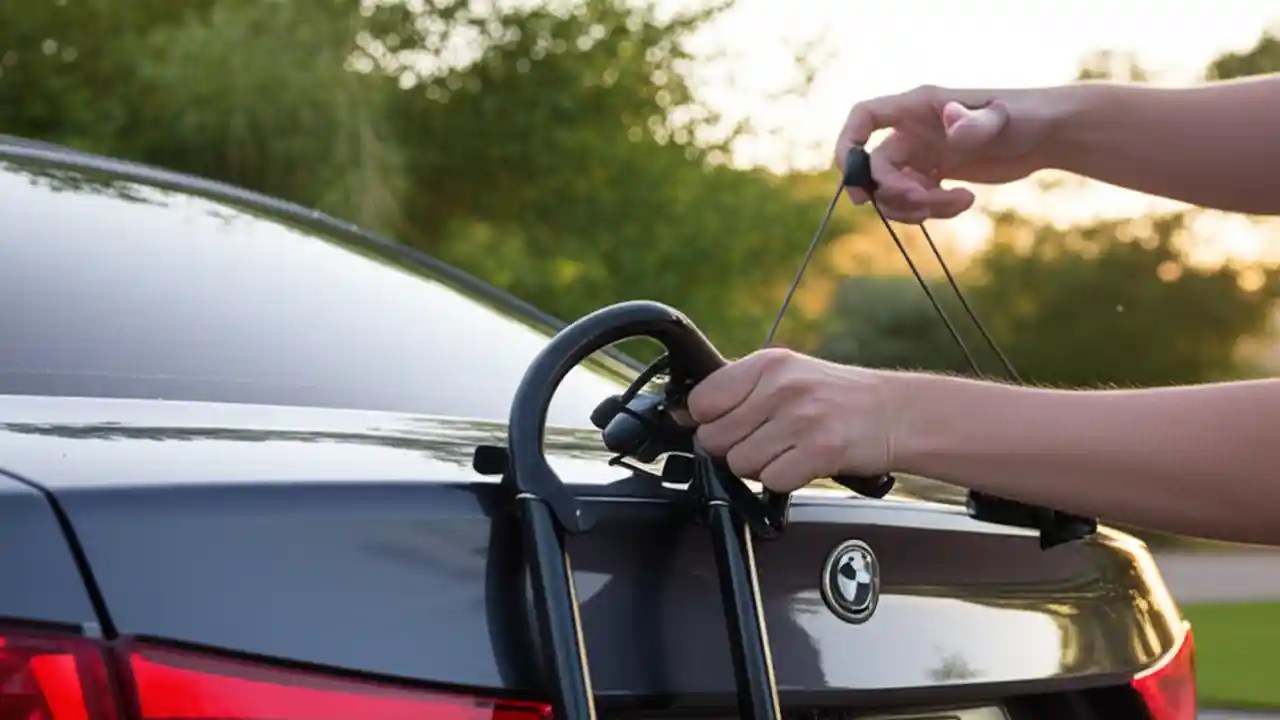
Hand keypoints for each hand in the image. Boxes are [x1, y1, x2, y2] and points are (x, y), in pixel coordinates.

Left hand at [685, 348, 896, 492]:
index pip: (702, 401)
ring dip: (760, 467)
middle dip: (733, 449)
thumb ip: (735, 391)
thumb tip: (682, 413)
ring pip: (741, 463)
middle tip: (764, 442)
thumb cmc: (836, 397)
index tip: (729, 425)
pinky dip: (784, 480)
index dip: (709, 421)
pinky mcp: (819, 451)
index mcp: (767, 364)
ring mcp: (801, 418)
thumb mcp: (785, 376)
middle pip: (715, 438)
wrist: (895, 413)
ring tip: (787, 450)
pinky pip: (772, 481)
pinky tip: (802, 463)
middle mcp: (782, 387)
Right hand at [836, 84, 1059, 221]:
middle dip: (896, 194)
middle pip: (876, 168)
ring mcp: (921, 154)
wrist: (1048, 135)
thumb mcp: (1003, 118)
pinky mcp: (934, 175)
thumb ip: (974, 122)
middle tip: (927, 206)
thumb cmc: (1028, 115)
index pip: (864, 117)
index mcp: (918, 107)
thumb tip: (949, 120)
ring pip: (894, 191)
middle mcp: (912, 130)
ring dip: (917, 208)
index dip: (848, 145)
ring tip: (958, 204)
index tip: (853, 180)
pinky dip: (932, 211)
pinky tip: (964, 202)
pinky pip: (914, 201)